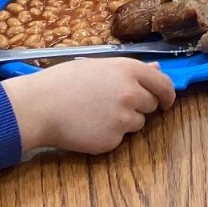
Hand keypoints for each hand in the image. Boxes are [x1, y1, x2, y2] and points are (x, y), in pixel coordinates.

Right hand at [2, 59, 176, 155]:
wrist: (40, 106)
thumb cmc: (64, 82)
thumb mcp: (99, 66)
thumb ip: (131, 70)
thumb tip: (157, 69)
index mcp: (130, 70)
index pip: (164, 84)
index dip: (167, 95)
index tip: (165, 102)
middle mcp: (132, 93)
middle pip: (151, 105)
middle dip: (139, 106)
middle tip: (114, 104)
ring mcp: (123, 118)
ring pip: (137, 123)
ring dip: (124, 121)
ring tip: (96, 113)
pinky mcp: (113, 140)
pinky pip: (119, 139)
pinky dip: (108, 135)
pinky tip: (89, 126)